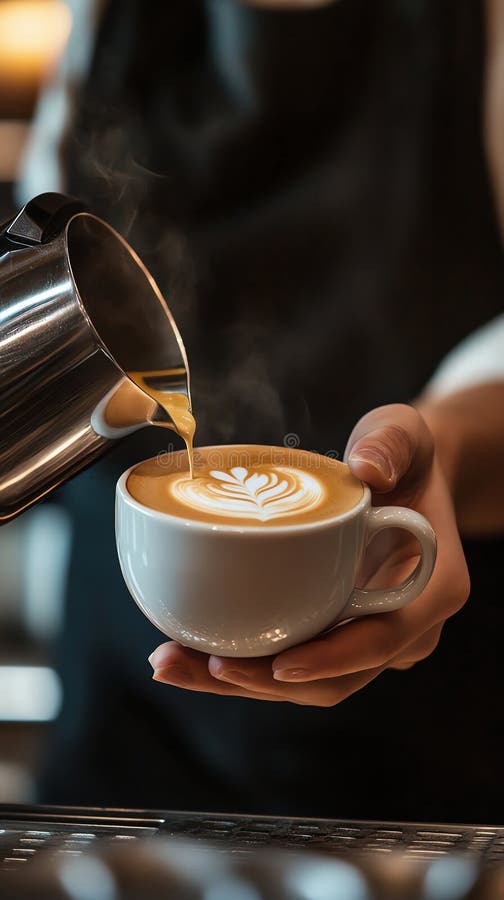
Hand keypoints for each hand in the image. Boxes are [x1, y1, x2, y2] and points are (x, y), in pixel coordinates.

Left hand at [148, 404, 469, 705]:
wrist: (401, 477)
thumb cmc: (403, 456)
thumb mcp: (403, 433)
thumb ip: (390, 442)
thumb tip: (367, 468)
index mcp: (432, 588)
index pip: (385, 639)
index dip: (334, 660)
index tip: (282, 664)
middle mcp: (404, 627)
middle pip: (336, 678)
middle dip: (265, 682)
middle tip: (203, 663)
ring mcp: (366, 636)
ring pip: (306, 682)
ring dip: (240, 681)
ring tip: (174, 662)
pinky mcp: (332, 632)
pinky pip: (290, 659)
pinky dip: (241, 660)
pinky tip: (188, 649)